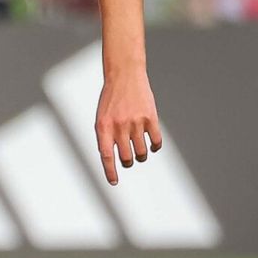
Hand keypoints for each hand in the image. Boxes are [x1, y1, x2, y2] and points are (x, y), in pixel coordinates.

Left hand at [94, 69, 163, 184]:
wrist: (124, 75)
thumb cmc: (111, 99)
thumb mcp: (101, 118)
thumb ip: (105, 138)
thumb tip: (111, 160)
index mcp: (104, 127)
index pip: (106, 156)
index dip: (110, 172)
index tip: (114, 182)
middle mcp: (119, 126)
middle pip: (126, 158)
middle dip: (127, 162)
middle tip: (128, 160)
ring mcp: (136, 122)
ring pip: (141, 153)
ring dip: (141, 156)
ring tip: (139, 151)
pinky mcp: (150, 118)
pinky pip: (156, 142)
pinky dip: (154, 147)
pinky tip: (151, 145)